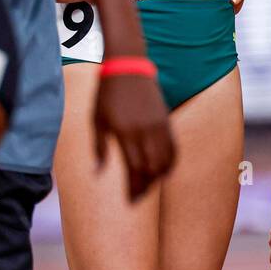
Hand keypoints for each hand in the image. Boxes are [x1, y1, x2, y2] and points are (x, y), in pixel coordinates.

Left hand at [92, 73, 173, 199]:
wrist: (128, 68)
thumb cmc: (107, 95)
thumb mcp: (97, 120)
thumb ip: (99, 148)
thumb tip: (98, 172)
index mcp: (126, 132)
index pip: (134, 168)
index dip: (134, 188)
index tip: (130, 201)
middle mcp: (145, 130)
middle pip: (152, 168)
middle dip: (146, 187)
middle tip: (138, 197)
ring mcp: (159, 125)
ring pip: (166, 159)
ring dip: (159, 176)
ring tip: (149, 185)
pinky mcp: (166, 120)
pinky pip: (174, 147)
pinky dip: (171, 162)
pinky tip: (163, 170)